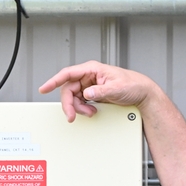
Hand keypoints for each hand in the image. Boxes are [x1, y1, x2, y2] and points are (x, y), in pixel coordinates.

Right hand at [38, 61, 157, 121]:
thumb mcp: (116, 88)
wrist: (142, 93)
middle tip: (72, 115)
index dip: (54, 81)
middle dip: (69, 104)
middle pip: (68, 89)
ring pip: (74, 97)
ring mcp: (90, 85)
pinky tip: (91, 112)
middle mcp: (89, 76)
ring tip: (90, 113)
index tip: (44, 88)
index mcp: (92, 69)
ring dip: (78, 108)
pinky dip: (83, 109)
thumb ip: (100, 91)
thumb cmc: (133, 85)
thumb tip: (87, 94)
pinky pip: (81, 102)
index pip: (68, 74)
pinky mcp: (93, 94)